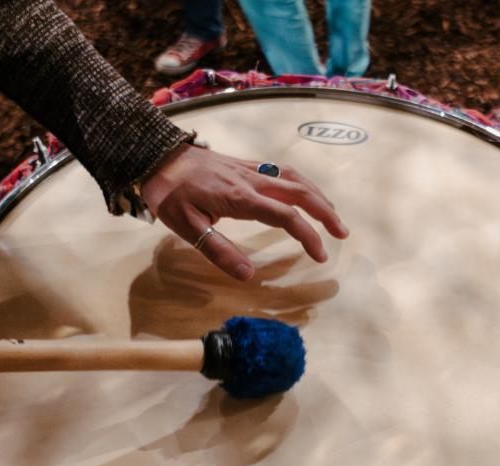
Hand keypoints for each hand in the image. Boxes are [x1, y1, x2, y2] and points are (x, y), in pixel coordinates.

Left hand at [141, 144, 348, 280]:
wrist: (157, 156)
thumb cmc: (170, 193)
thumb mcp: (187, 228)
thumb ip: (219, 251)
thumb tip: (248, 276)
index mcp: (241, 198)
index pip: (285, 216)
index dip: (308, 235)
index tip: (320, 255)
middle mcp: (252, 180)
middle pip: (300, 193)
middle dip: (326, 213)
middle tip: (342, 234)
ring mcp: (251, 169)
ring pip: (295, 178)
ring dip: (318, 196)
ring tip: (333, 215)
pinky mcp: (247, 165)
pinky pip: (283, 171)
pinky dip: (303, 183)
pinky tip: (306, 193)